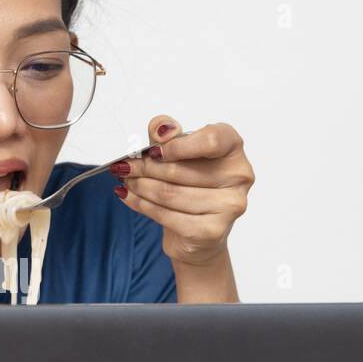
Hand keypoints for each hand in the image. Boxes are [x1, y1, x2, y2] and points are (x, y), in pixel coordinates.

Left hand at [112, 116, 254, 266]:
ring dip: (140, 186)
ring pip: (169, 193)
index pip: (211, 140)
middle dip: (145, 168)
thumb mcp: (179, 153)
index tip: (154, 151)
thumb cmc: (192, 185)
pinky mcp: (212, 231)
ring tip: (127, 181)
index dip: (178, 146)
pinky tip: (130, 197)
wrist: (198, 232)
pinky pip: (167, 216)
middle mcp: (238, 176)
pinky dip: (141, 205)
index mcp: (233, 149)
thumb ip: (168, 136)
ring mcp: (229, 206)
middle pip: (180, 169)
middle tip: (124, 166)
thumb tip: (161, 129)